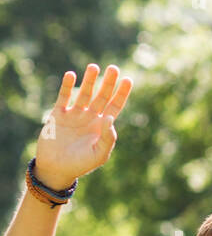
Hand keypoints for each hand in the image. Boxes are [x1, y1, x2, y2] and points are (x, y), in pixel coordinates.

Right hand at [34, 64, 132, 190]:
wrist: (57, 168)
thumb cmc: (81, 164)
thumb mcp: (100, 153)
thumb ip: (108, 137)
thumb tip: (110, 117)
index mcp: (103, 126)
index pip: (115, 106)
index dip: (122, 93)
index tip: (129, 80)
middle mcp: (90, 118)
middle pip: (102, 96)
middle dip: (108, 83)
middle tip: (114, 68)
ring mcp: (74, 115)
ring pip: (84, 93)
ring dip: (89, 80)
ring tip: (94, 67)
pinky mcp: (58, 115)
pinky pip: (63, 97)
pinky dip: (67, 86)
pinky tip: (71, 75)